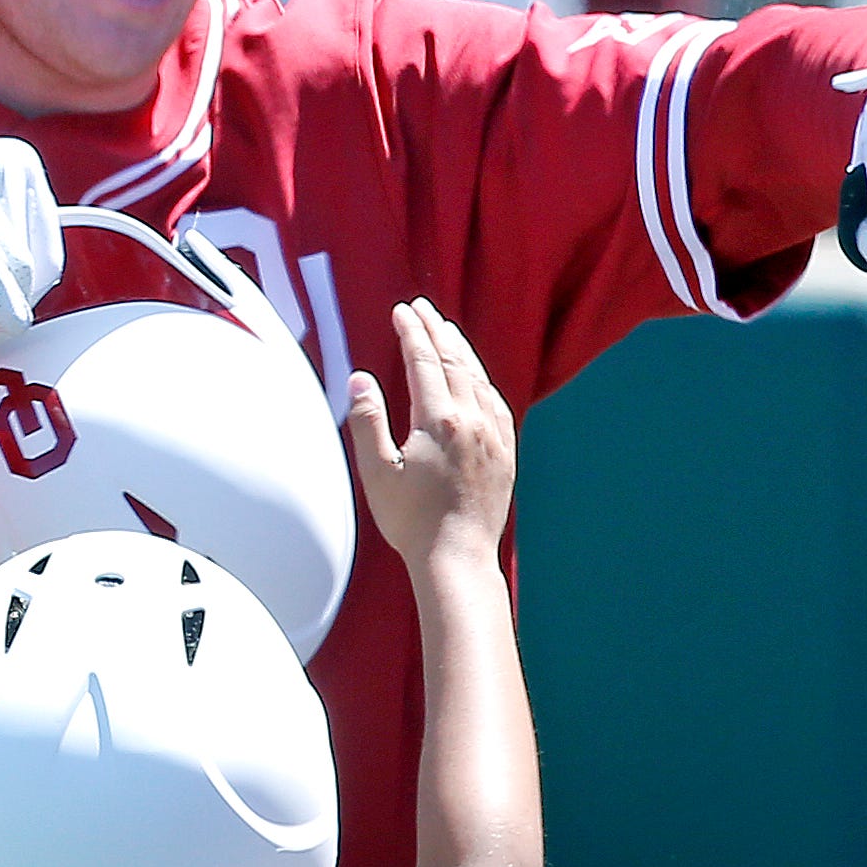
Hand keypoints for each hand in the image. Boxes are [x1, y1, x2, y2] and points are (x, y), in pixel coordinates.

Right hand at [343, 297, 518, 564]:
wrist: (456, 558)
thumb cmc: (410, 521)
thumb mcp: (376, 472)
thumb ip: (367, 421)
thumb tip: (361, 378)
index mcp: (438, 421)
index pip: (423, 361)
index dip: (411, 332)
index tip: (401, 310)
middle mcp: (472, 421)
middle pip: (453, 361)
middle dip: (435, 330)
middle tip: (421, 308)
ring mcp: (493, 436)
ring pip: (478, 379)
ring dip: (460, 350)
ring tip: (446, 330)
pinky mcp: (505, 454)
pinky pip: (496, 403)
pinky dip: (482, 380)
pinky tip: (476, 376)